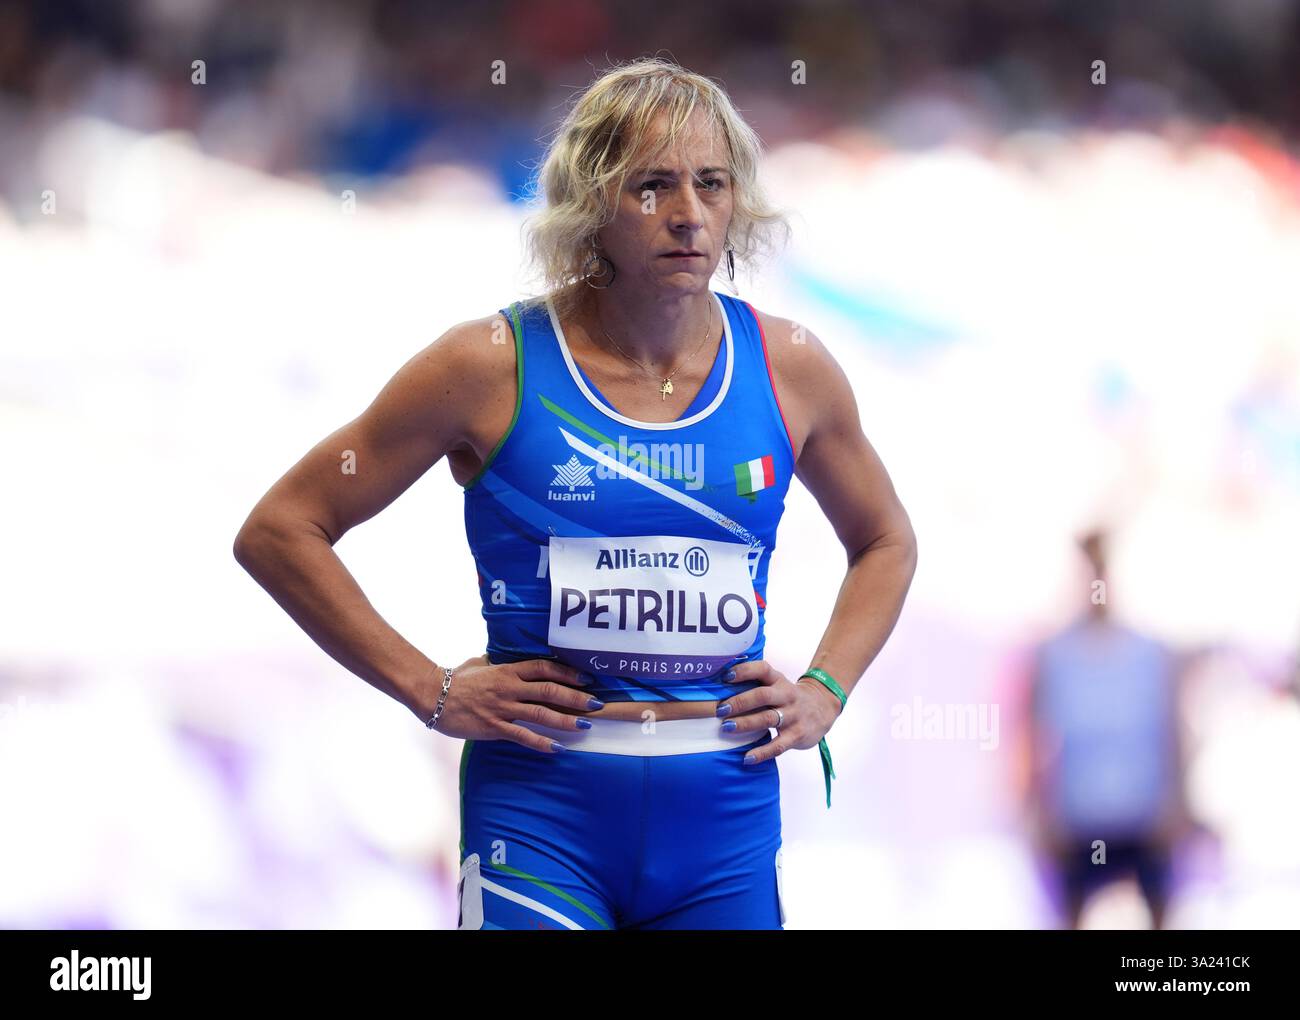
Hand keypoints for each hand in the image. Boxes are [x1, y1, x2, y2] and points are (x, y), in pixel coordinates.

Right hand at [423, 654, 603, 751]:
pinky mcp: (494, 727)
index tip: (585, 678)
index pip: (544, 668)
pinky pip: (522, 736)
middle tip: (596, 703)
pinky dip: (541, 743)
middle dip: (576, 697)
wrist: (433, 696)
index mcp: (508, 670)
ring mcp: (502, 708)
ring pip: (541, 714)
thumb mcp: (480, 664)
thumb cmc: (456, 678)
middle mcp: (509, 687)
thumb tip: (505, 658)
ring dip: (565, 720)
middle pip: (549, 691)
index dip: (567, 673)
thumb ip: (498, 663)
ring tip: (585, 725)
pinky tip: (558, 748)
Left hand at [715, 660, 842, 763]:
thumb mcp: (777, 684)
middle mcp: (786, 695)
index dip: (745, 671)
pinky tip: (747, 758)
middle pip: (762, 695)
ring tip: (727, 728)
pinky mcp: (797, 735)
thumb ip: (755, 685)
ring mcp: (793, 715)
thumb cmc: (788, 696)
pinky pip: (778, 745)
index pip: (763, 670)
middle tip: (720, 709)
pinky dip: (762, 753)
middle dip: (740, 702)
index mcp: (778, 680)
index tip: (726, 677)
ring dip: (746, 723)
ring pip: (768, 719)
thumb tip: (718, 688)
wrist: (824, 707)